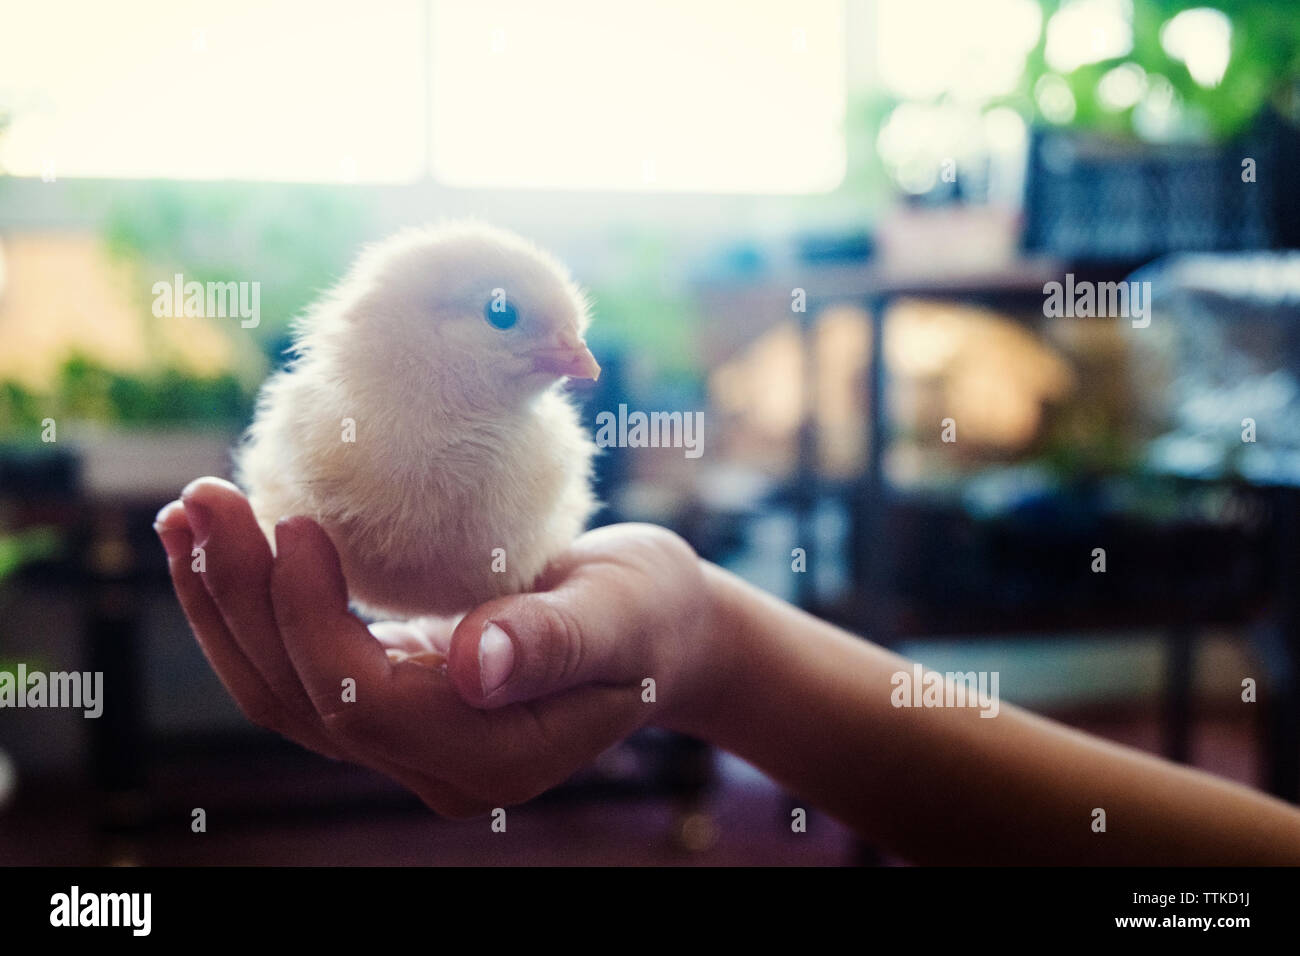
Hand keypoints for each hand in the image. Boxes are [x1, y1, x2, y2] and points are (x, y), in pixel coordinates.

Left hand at [155, 477, 716, 815]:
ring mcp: (408, 740)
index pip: (365, 702)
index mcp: (491, 755)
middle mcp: (436, 764)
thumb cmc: (651, 613)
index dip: (311, 618)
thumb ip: (554, 641)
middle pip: (303, 699)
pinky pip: (303, 668)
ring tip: (186, 516)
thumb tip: (474, 661)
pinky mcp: (394, 700)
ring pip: (284, 691)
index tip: (296, 520)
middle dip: (239, 599)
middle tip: (201, 496)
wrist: (658, 629)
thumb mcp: (622, 614)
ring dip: (224, 604)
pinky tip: (225, 547)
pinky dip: (255, 608)